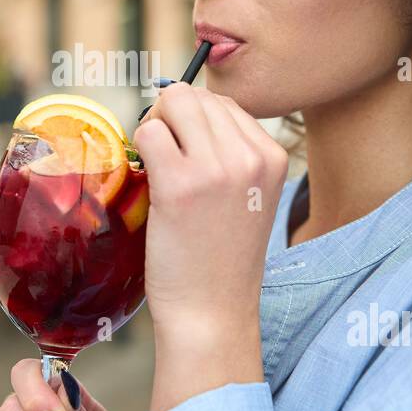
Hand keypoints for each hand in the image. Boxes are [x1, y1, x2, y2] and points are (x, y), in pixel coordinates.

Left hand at [132, 83, 288, 410]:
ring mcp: (218, 168)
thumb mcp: (246, 198)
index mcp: (272, 156)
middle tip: (161, 160)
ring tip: (156, 170)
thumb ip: (230, 153)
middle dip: (170, 118)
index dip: (193, 123)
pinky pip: (148, 132)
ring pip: (173, 102)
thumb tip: (184, 109)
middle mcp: (251, 156)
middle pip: (196, 95)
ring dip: (154, 128)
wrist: (211, 315)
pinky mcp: (181, 184)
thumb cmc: (218, 260)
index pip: (224, 102)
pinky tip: (147, 182)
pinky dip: (139, 149)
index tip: (184, 155)